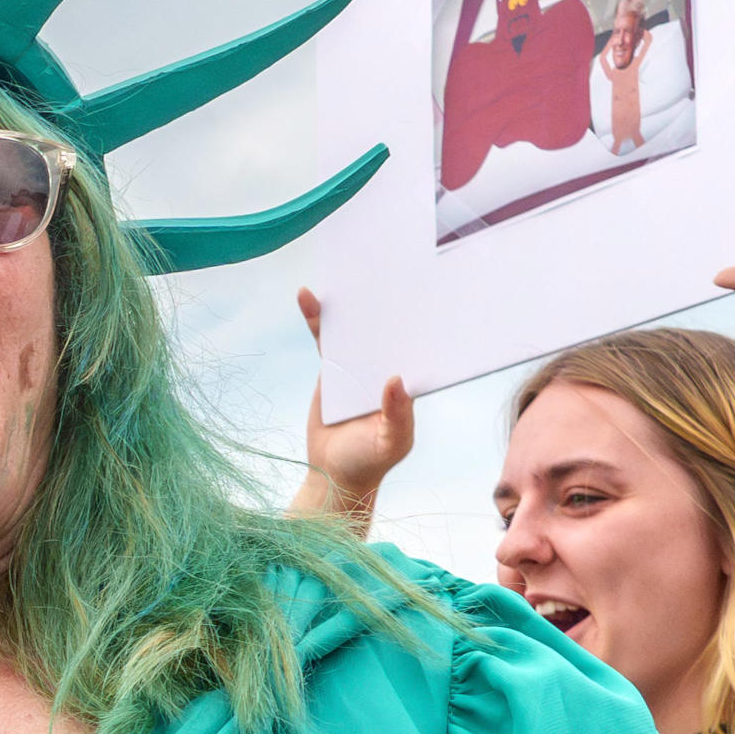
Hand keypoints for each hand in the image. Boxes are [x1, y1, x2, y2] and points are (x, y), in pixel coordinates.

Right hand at [291, 287, 412, 526]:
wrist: (333, 473)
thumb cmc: (370, 460)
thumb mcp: (389, 442)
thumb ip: (396, 415)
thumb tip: (397, 379)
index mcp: (410, 381)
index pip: (421, 343)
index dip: (426, 318)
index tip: (428, 289)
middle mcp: (389, 367)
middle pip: (391, 327)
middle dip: (392, 297)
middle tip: (392, 261)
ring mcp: (360, 365)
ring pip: (359, 327)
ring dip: (354, 301)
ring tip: (351, 267)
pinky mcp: (333, 367)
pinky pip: (325, 338)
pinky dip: (317, 316)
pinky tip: (306, 295)